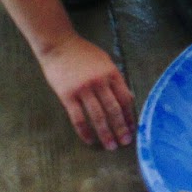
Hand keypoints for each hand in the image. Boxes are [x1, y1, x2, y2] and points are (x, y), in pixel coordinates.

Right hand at [35, 33, 136, 149]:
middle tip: (125, 142)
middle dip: (121, 128)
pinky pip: (78, 118)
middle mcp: (100, 82)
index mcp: (112, 73)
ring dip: (106, 134)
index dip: (130, 115)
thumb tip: (127, 98)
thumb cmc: (83, 53)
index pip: (125, 98)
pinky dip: (85, 132)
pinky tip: (90, 140)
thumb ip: (115, 79)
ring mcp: (83, 89)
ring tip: (111, 146)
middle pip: (114, 110)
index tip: (133, 128)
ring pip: (98, 117)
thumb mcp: (105, 61)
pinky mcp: (67, 96)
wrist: (59, 45)